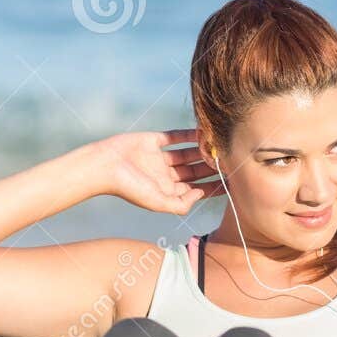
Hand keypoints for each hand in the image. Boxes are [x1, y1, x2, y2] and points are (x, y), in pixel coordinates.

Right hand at [93, 128, 226, 215]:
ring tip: (220, 146)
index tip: (231, 182)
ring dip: (202, 151)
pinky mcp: (153, 141)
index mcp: (166, 191)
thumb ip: (180, 204)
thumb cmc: (129, 188)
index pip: (195, 189)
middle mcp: (165, 175)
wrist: (104, 166)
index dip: (212, 186)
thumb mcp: (157, 202)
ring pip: (187, 154)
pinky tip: (204, 132)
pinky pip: (175, 137)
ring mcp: (159, 158)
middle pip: (194, 172)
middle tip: (231, 160)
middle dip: (211, 168)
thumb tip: (199, 195)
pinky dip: (189, 135)